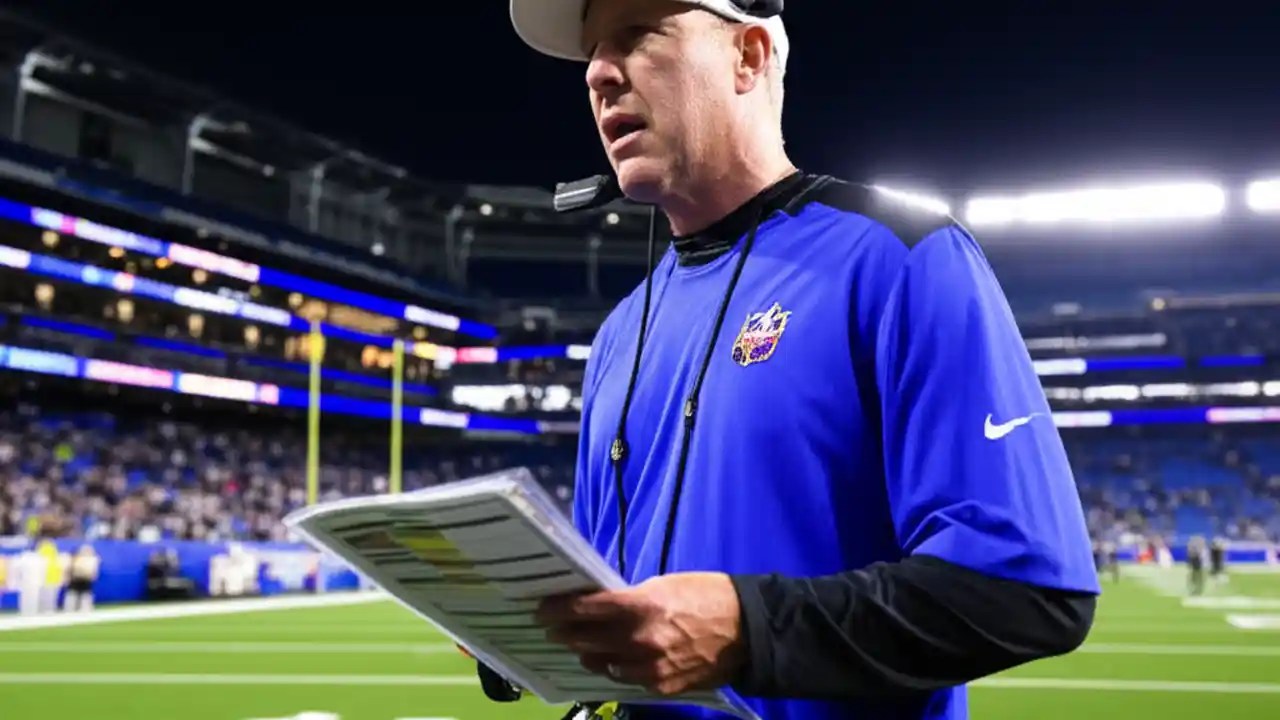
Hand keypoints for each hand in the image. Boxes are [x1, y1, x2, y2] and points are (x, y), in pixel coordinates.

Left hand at [535, 572, 746, 695]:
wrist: (748, 630)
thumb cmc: (707, 596)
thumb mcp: (665, 585)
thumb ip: (631, 598)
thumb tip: (603, 604)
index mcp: (641, 606)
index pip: (585, 609)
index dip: (558, 610)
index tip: (543, 609)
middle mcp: (639, 639)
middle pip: (585, 640)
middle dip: (565, 633)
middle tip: (554, 628)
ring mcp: (649, 667)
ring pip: (601, 665)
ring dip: (588, 655)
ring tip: (583, 646)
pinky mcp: (661, 687)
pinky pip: (626, 680)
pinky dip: (616, 669)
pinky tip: (614, 662)